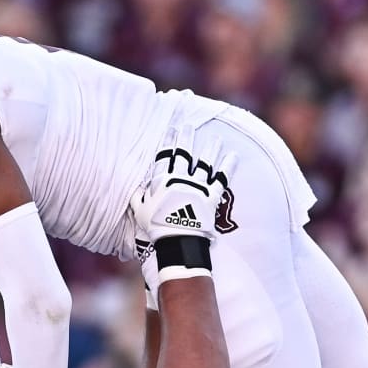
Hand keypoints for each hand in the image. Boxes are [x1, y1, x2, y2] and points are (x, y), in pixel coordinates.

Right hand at [131, 125, 236, 243]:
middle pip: (184, 154)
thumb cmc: (156, 228)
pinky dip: (228, 167)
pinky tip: (233, 156)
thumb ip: (137, 196)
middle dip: (186, 138)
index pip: (165, 156)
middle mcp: (180, 180)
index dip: (168, 142)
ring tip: (216, 139)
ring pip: (204, 163)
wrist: (177, 241)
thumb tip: (134, 185)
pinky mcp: (211, 197)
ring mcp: (197, 187)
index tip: (171, 129)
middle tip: (189, 126)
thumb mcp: (140, 211)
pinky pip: (221, 179)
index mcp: (162, 182)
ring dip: (210, 149)